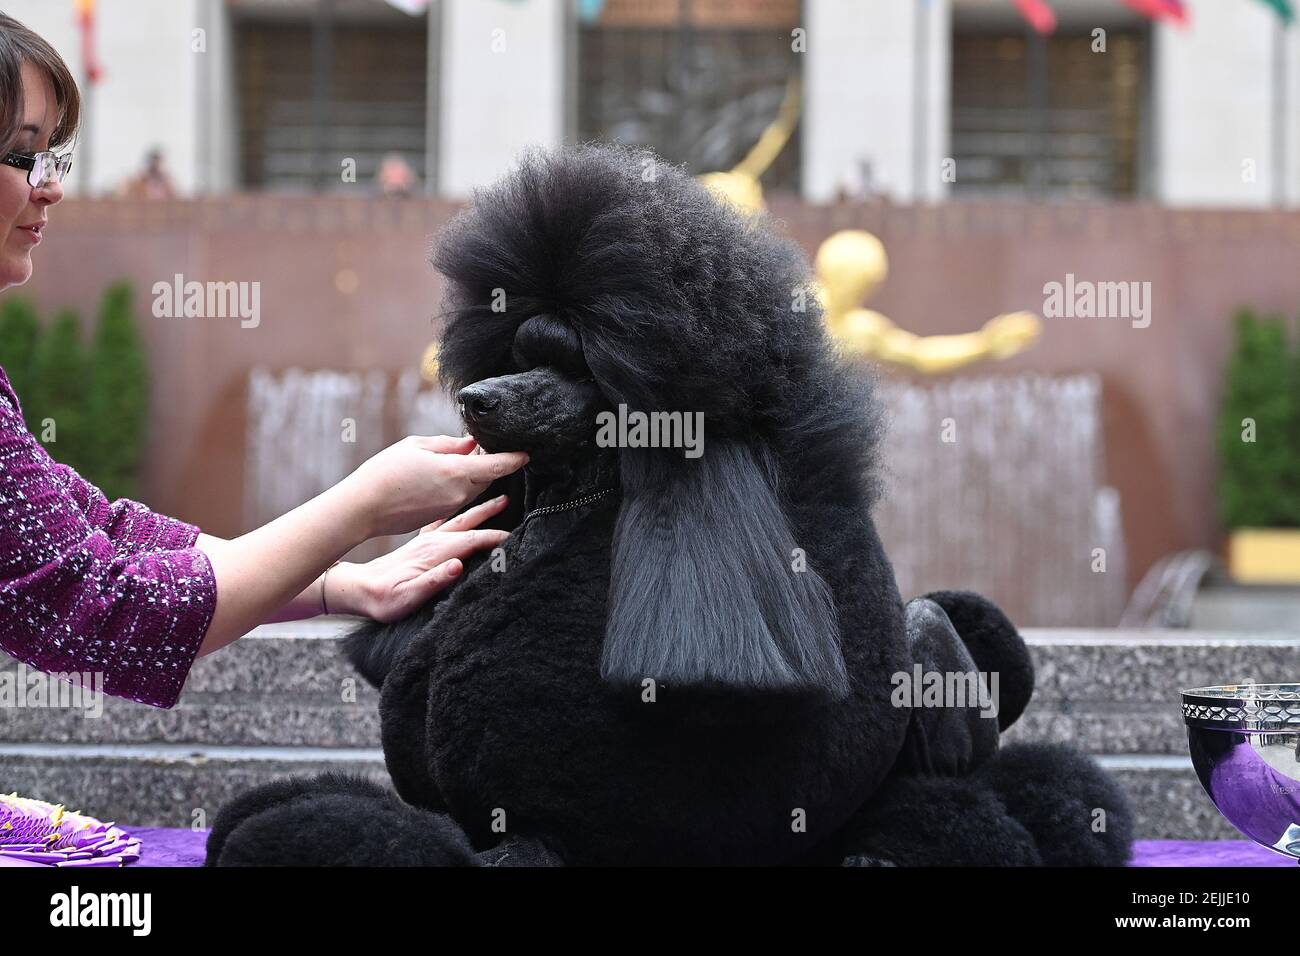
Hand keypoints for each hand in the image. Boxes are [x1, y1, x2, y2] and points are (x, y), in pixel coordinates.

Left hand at [326, 494, 511, 621]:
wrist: (357, 590)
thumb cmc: (384, 599)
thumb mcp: (408, 596)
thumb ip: (433, 581)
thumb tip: (458, 566)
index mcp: (434, 552)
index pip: (473, 541)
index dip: (496, 538)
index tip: (517, 535)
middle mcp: (432, 542)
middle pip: (468, 523)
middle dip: (491, 512)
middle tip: (512, 498)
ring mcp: (426, 541)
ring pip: (458, 519)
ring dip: (479, 509)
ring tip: (499, 498)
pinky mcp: (419, 544)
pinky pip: (442, 523)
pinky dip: (456, 514)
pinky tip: (461, 508)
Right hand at [342, 435, 527, 538]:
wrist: (363, 509)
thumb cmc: (385, 472)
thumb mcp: (416, 447)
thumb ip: (448, 445)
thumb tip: (471, 444)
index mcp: (455, 472)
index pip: (497, 466)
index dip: (514, 458)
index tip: (526, 452)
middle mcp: (458, 494)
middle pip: (487, 478)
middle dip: (492, 464)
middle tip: (486, 446)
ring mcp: (449, 508)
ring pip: (473, 489)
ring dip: (475, 475)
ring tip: (466, 458)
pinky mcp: (439, 517)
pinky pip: (459, 499)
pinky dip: (461, 486)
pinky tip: (447, 476)